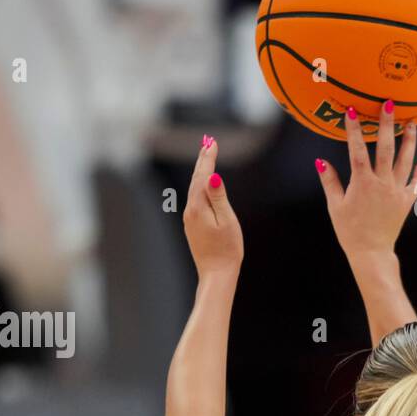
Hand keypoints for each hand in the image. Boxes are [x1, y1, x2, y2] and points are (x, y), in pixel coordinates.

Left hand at [182, 135, 243, 277]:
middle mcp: (190, 211)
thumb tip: (212, 177)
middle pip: (196, 180)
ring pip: (194, 189)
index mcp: (198, 208)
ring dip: (200, 171)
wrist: (216, 273)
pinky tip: (203, 183)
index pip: (202, 176)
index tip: (212, 142)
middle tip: (208, 142)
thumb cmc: (227, 249)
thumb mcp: (226, 221)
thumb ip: (218, 197)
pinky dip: (199, 185)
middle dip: (202, 161)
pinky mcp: (193, 225)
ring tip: (205, 156)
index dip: (208, 158)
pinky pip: (195, 199)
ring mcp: (190, 219)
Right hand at [315, 100, 416, 259]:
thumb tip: (320, 161)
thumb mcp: (335, 206)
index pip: (358, 151)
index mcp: (363, 183)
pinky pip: (416, 183)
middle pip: (387, 148)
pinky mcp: (407, 201)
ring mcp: (397, 191)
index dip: (354, 130)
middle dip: (388, 124)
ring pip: (406, 160)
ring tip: (412, 124)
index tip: (352, 112)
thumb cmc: (349, 230)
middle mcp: (382, 183)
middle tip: (390, 104)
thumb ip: (330, 181)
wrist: (371, 252)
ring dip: (410, 140)